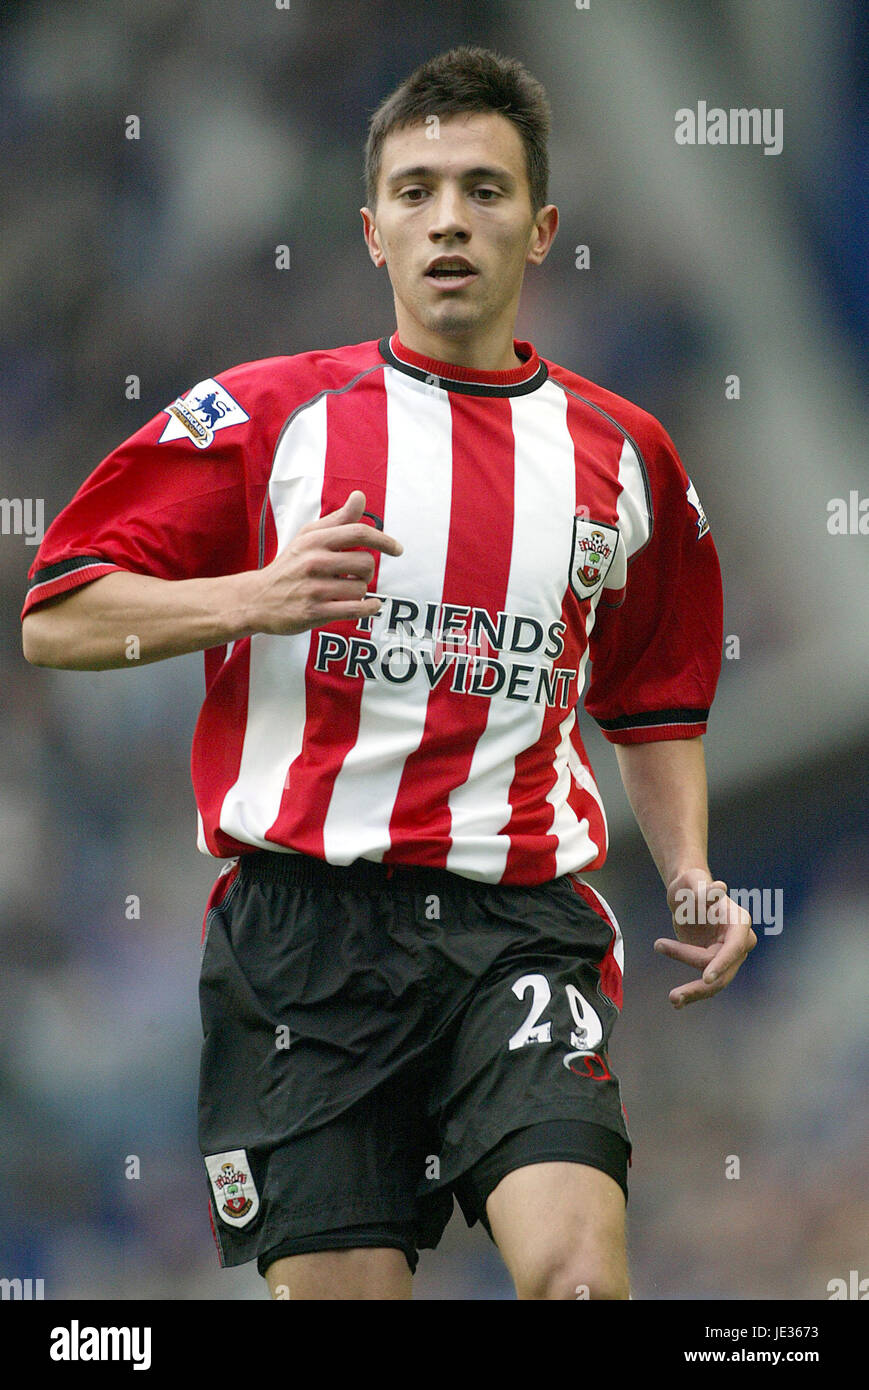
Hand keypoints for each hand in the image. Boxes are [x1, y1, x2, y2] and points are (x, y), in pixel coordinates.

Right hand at [248, 490, 401, 635]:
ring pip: (361, 587)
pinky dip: (368, 608)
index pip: (358, 532)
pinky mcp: (314, 612)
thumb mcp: (309, 537)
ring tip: (345, 590)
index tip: (397, 549)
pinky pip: (354, 609)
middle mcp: (314, 562)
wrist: (257, 599)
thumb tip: (360, 496)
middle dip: (367, 571)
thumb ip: (338, 519)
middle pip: (366, 563)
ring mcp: (314, 588)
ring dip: (360, 591)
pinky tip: (371, 605)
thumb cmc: (290, 565)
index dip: (384, 540)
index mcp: (315, 540)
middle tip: (354, 575)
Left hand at [655, 868, 756, 1008]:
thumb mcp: (691, 882)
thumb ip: (702, 889)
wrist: (684, 895)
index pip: (734, 946)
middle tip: (673, 995)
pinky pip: (707, 982)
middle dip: (700, 984)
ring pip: (716, 982)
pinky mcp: (715, 964)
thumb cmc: (690, 884)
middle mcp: (739, 942)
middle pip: (723, 970)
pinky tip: (677, 1001)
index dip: (722, 962)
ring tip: (673, 1000)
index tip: (706, 977)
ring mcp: (729, 956)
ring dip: (694, 993)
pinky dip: (693, 992)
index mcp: (739, 921)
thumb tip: (719, 888)